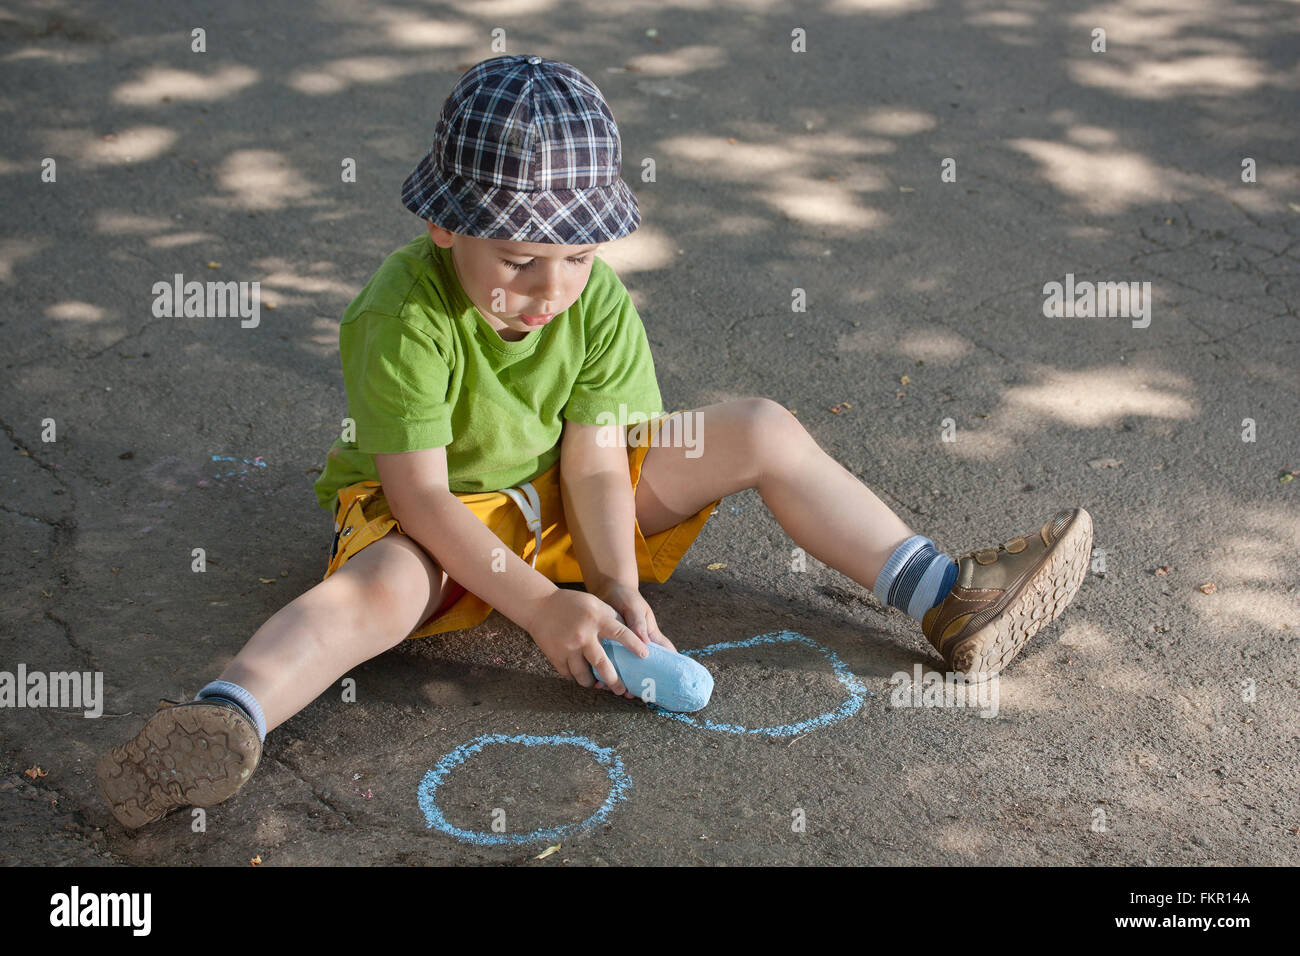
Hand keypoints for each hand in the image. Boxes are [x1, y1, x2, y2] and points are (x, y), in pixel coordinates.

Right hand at [525, 588, 648, 697]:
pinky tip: (580, 677)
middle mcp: (584, 635)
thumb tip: (631, 634)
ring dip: (592, 683)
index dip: (634, 645)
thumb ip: (611, 617)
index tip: (645, 656)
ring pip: (584, 675)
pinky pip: (568, 675)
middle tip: (622, 690)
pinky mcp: (555, 656)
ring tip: (598, 685)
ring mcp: (568, 647)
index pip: (621, 634)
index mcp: (596, 619)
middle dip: (614, 681)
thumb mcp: (594, 603)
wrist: (538, 605)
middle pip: (602, 664)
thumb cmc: (571, 603)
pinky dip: (576, 678)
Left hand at [589, 583, 675, 697]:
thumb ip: (638, 623)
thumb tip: (644, 641)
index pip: (666, 652)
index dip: (670, 667)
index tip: (669, 682)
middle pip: (646, 666)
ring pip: (628, 667)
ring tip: (619, 692)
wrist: (608, 588)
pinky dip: (608, 671)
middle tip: (636, 694)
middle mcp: (640, 643)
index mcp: (650, 634)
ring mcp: (625, 646)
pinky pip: (611, 661)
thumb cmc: (626, 596)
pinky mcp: (611, 645)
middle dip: (643, 681)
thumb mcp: (635, 607)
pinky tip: (601, 680)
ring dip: (625, 679)